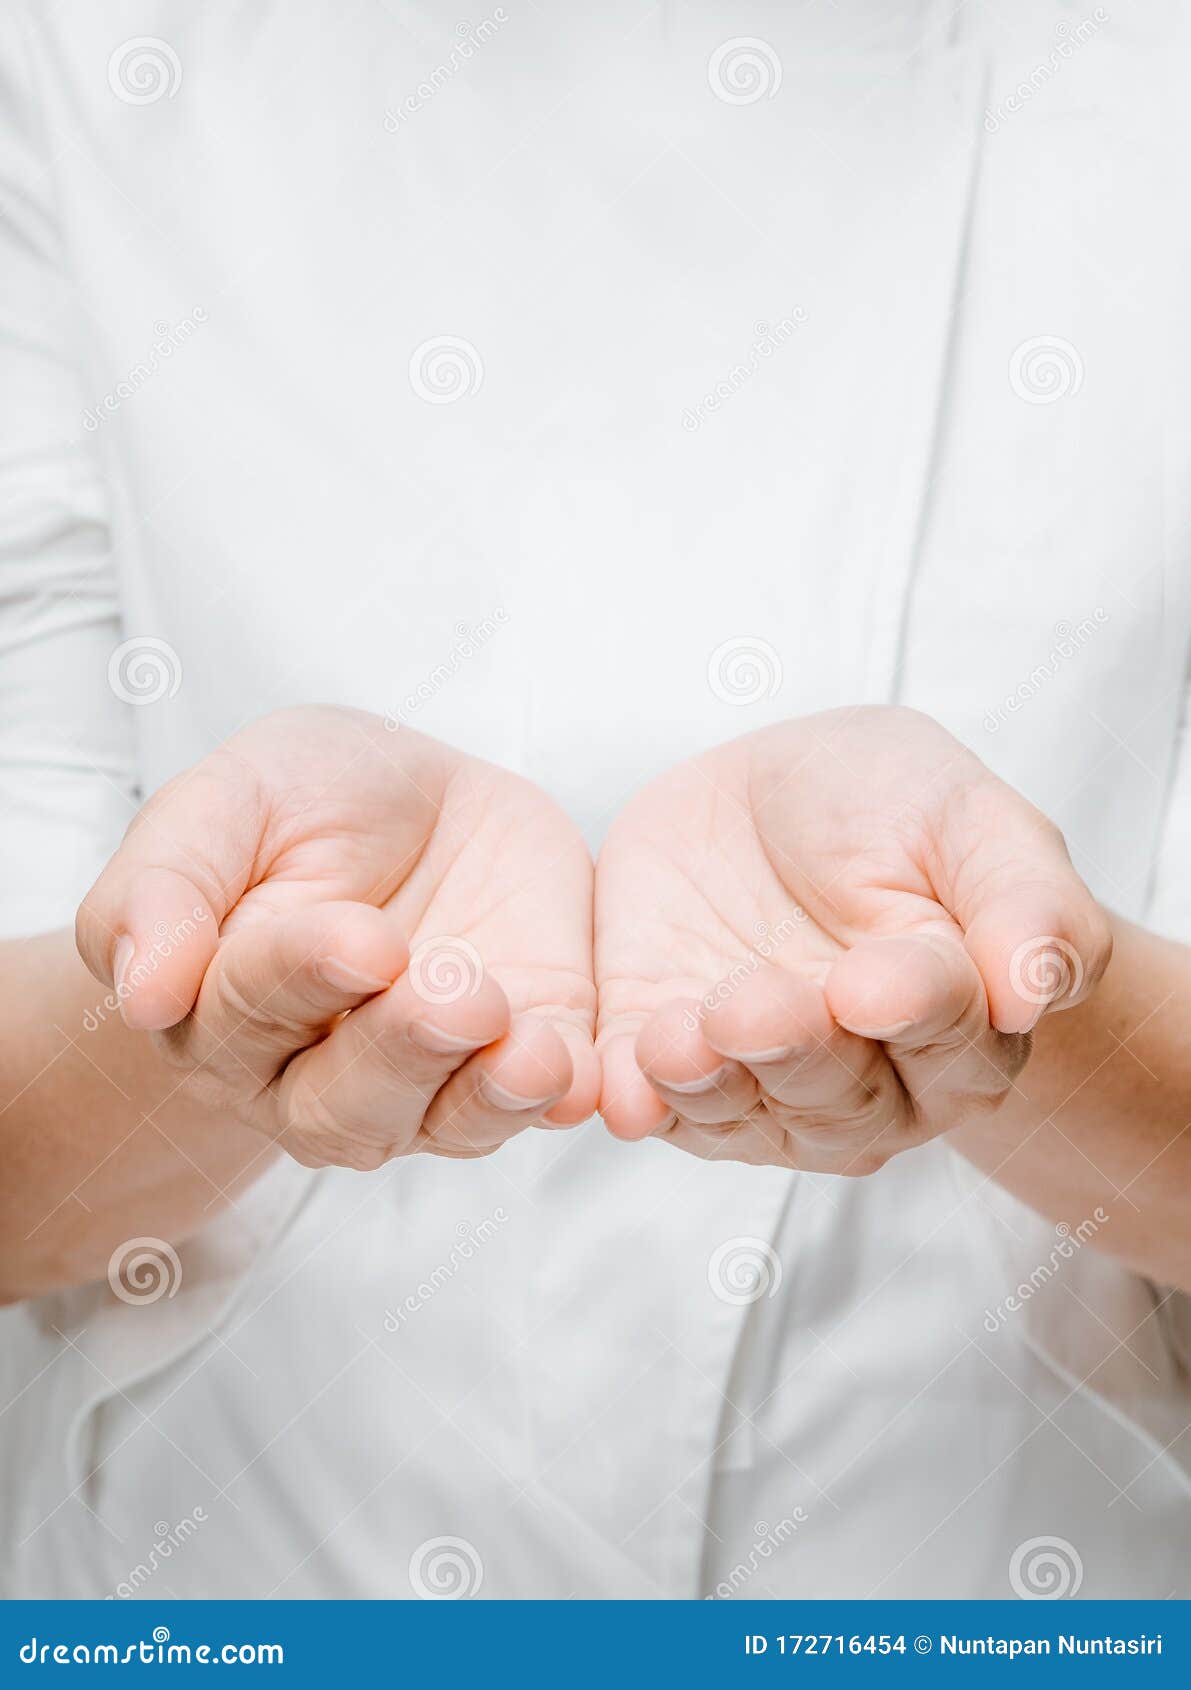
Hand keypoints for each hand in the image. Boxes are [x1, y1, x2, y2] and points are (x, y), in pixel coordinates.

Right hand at [77, 707, 597, 1169]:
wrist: (422, 798)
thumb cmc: (303, 800)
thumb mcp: (227, 800)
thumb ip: (164, 886)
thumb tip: (143, 995)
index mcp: (221, 1008)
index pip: (249, 1011)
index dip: (303, 978)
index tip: (362, 937)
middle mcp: (312, 1073)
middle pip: (344, 1101)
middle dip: (402, 1050)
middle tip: (456, 993)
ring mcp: (424, 1080)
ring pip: (442, 1122)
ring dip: (487, 1094)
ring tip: (532, 1050)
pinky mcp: (522, 1058)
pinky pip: (539, 1104)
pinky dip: (565, 1097)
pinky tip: (587, 1075)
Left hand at [594, 706, 1110, 1173]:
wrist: (770, 798)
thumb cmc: (892, 807)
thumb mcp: (968, 818)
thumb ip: (1025, 900)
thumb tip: (1037, 993)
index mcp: (960, 1026)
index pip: (946, 1034)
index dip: (912, 1011)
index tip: (873, 982)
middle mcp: (867, 1081)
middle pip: (837, 1091)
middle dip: (793, 1051)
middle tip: (752, 1005)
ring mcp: (761, 1083)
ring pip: (742, 1110)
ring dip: (707, 1084)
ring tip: (675, 1041)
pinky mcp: (665, 1061)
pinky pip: (653, 1101)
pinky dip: (633, 1099)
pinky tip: (619, 1090)